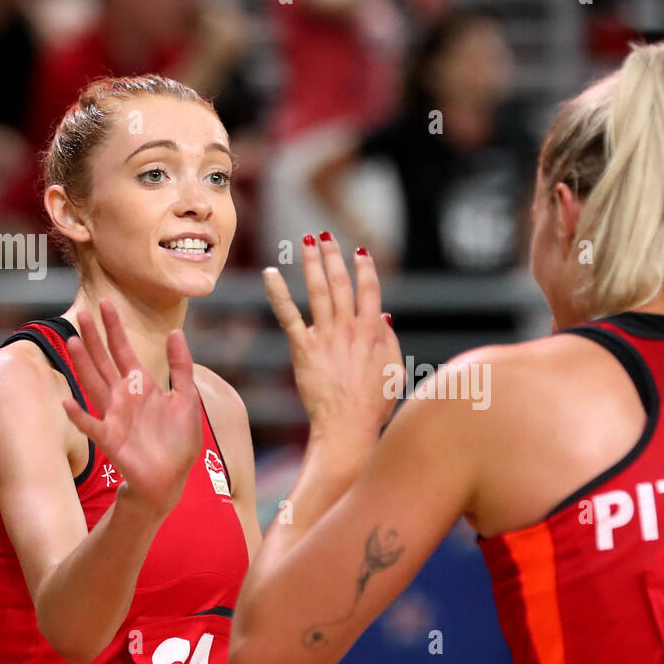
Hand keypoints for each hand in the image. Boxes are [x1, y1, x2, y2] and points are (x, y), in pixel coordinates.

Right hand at [62, 301, 201, 516]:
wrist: (171, 478)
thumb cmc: (178, 441)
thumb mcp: (187, 399)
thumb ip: (181, 367)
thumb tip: (176, 332)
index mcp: (141, 386)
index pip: (124, 351)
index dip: (114, 328)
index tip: (106, 304)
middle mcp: (123, 397)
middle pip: (103, 362)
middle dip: (93, 338)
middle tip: (80, 313)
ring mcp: (113, 416)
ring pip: (93, 384)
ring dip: (83, 365)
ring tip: (71, 341)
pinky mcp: (109, 439)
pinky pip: (90, 424)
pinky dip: (78, 415)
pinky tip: (66, 401)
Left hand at [264, 233, 401, 441]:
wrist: (347, 426)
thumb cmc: (373, 406)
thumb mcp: (394, 371)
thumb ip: (389, 342)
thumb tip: (386, 317)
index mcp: (372, 333)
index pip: (370, 291)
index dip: (365, 269)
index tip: (360, 252)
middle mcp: (349, 329)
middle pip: (341, 284)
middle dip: (334, 256)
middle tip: (326, 236)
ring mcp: (325, 336)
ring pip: (318, 291)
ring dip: (312, 263)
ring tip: (306, 242)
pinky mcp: (303, 348)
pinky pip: (288, 315)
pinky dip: (278, 292)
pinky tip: (270, 273)